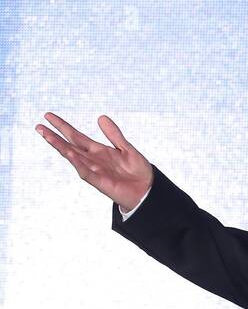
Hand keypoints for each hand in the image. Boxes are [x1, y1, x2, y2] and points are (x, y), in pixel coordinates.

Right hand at [35, 113, 152, 212]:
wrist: (147, 191)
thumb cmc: (137, 172)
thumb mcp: (126, 148)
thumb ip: (113, 134)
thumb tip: (100, 117)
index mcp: (99, 151)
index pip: (76, 136)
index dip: (63, 126)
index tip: (49, 116)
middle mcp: (93, 160)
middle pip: (70, 145)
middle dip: (55, 136)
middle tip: (39, 126)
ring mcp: (95, 171)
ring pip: (73, 157)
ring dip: (60, 147)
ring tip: (47, 136)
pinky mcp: (100, 182)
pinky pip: (86, 172)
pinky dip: (77, 163)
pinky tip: (69, 154)